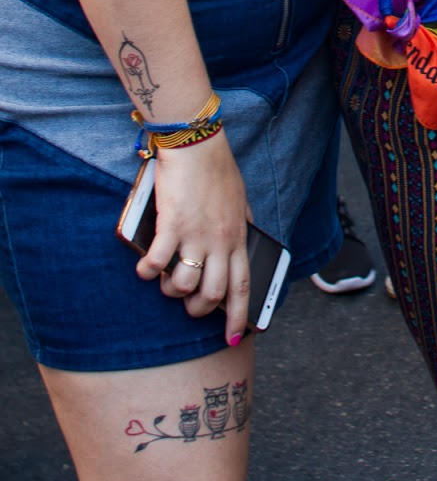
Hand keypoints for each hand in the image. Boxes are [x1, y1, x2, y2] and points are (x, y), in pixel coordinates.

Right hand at [137, 133, 252, 343]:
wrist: (197, 144)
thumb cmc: (218, 168)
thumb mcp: (240, 198)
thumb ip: (242, 219)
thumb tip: (246, 231)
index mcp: (238, 236)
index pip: (242, 286)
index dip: (238, 316)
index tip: (235, 336)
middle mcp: (220, 241)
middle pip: (213, 294)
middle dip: (199, 309)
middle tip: (189, 306)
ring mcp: (196, 235)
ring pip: (185, 285)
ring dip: (172, 290)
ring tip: (166, 281)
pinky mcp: (172, 226)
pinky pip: (158, 263)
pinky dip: (149, 272)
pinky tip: (145, 269)